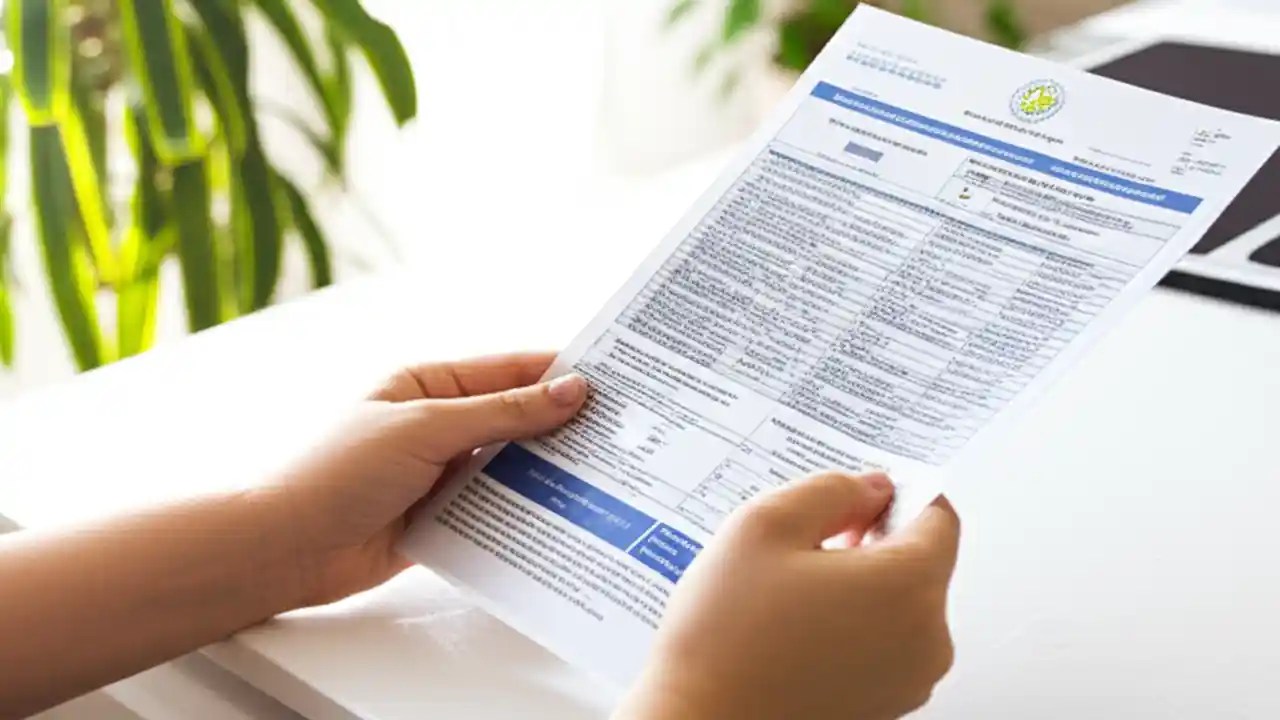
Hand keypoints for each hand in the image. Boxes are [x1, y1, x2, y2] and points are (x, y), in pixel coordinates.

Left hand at [260, 353, 587, 608]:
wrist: (285, 548)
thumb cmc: (337, 472)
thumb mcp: (425, 429)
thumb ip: (502, 413)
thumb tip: (569, 391)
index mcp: (430, 383)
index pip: (509, 371)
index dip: (561, 373)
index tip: (615, 381)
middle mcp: (438, 423)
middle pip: (516, 420)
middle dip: (564, 427)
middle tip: (625, 434)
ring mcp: (440, 472)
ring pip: (510, 467)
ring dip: (548, 473)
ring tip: (609, 477)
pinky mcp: (441, 516)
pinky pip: (494, 509)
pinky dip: (524, 512)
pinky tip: (563, 518)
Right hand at [615, 473, 959, 719]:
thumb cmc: (728, 637)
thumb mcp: (766, 524)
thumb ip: (831, 489)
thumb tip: (870, 488)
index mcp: (908, 586)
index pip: (939, 517)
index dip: (896, 494)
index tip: (855, 496)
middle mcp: (926, 640)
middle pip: (919, 561)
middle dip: (870, 542)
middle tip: (802, 547)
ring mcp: (909, 680)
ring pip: (899, 603)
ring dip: (858, 585)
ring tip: (790, 593)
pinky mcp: (886, 705)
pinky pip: (884, 643)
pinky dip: (851, 625)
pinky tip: (795, 627)